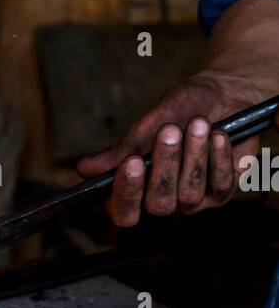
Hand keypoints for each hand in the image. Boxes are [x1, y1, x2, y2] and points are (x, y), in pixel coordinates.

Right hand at [76, 71, 264, 227]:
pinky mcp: (223, 191)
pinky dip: (218, 155)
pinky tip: (218, 133)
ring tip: (198, 122)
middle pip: (158, 205)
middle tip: (169, 130)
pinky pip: (220, 183)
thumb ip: (122, 150)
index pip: (124, 213)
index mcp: (138, 189)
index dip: (126, 195)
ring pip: (189, 194)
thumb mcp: (148, 125)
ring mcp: (194, 200)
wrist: (224, 94)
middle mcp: (165, 200)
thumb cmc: (181, 109)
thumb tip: (83, 169)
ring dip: (194, 154)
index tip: (130, 162)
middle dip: (165, 166)